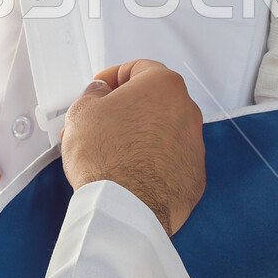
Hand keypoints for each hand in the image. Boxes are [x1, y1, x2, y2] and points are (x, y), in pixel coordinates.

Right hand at [61, 60, 205, 235]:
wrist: (123, 209)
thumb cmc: (105, 157)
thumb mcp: (83, 111)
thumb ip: (95, 94)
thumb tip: (102, 93)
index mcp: (163, 86)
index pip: (138, 68)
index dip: (113, 76)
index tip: (100, 88)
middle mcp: (187, 112)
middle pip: (153, 101)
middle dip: (125, 109)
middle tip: (99, 122)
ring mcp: (194, 146)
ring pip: (162, 131)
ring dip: (139, 135)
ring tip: (109, 153)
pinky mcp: (194, 177)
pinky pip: (171, 160)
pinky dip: (152, 162)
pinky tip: (128, 173)